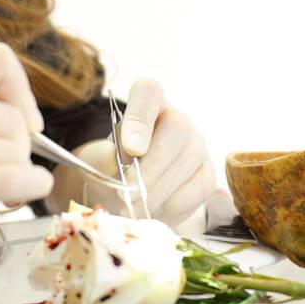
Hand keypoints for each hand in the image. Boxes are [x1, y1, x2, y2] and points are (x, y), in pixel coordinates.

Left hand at [52, 78, 224, 227]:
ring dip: (156, 194)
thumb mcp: (97, 160)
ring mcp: (197, 146)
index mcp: (146, 102)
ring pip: (185, 166)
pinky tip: (150, 210)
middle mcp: (179, 119)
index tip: (130, 148)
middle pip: (176, 131)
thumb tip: (118, 165)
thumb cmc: (110, 166)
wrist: (124, 189)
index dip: (141, 118)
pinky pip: (193, 191)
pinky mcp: (206, 175)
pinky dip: (169, 207)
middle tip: (127, 194)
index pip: (148, 93)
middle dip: (150, 169)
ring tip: (131, 208)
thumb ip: (104, 158)